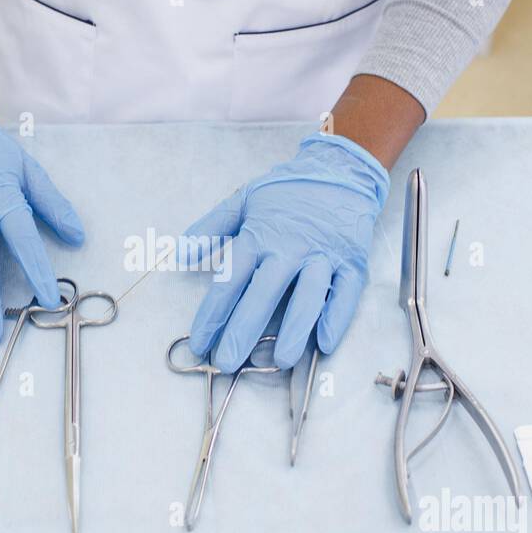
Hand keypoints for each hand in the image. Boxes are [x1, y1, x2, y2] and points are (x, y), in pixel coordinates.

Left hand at [185, 133, 389, 372]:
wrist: (340, 169)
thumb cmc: (288, 191)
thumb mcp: (243, 201)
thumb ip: (210, 229)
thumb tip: (180, 255)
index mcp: (259, 235)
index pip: (230, 280)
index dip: (212, 314)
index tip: (200, 343)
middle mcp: (290, 248)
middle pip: (263, 293)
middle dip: (243, 331)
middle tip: (227, 363)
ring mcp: (323, 255)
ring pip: (307, 297)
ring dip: (294, 330)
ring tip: (280, 361)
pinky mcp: (352, 262)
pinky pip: (345, 294)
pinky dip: (336, 318)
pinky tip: (325, 343)